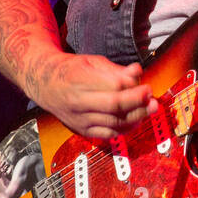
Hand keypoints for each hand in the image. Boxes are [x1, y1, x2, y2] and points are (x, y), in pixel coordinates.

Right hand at [30, 53, 157, 139]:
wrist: (44, 83)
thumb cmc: (71, 70)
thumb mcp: (92, 62)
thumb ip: (116, 69)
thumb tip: (137, 72)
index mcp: (79, 78)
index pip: (113, 85)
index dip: (133, 87)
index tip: (146, 85)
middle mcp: (77, 100)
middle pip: (114, 105)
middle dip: (137, 103)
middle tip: (152, 100)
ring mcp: (78, 118)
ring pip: (112, 122)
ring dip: (136, 117)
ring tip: (149, 110)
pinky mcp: (81, 130)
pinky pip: (107, 135)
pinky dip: (124, 130)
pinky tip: (135, 121)